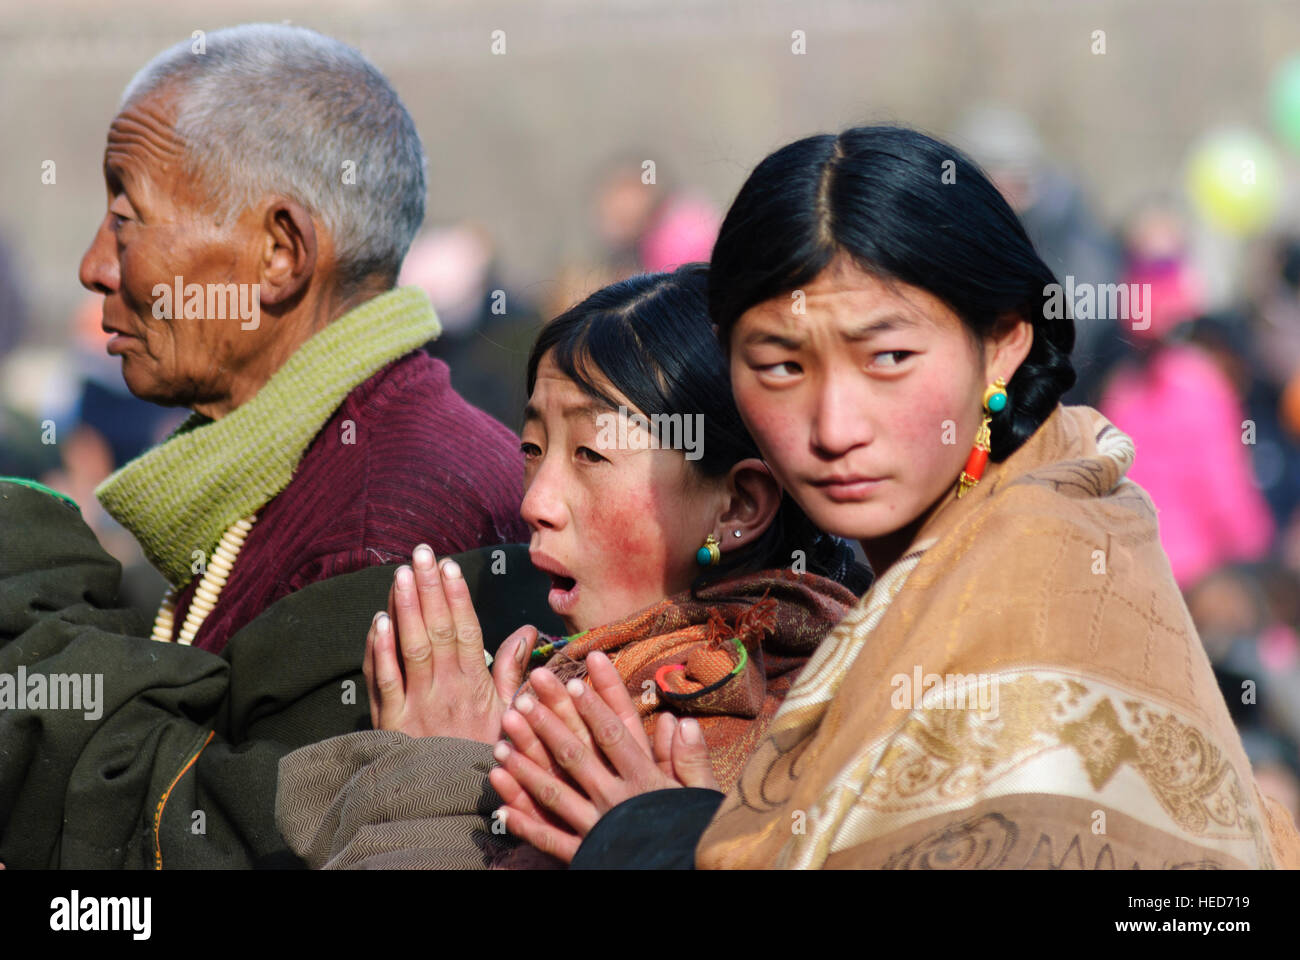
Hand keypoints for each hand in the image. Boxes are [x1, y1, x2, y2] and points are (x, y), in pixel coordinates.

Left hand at [361, 543, 536, 742]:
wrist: (451, 801)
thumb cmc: (482, 754)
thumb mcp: (509, 713)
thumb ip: (514, 670)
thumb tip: (528, 630)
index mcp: (476, 685)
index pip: (466, 631)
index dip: (457, 597)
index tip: (450, 568)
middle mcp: (447, 690)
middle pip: (438, 630)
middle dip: (430, 588)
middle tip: (423, 553)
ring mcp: (417, 705)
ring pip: (411, 648)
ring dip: (406, 608)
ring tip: (401, 574)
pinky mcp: (392, 721)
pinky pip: (385, 681)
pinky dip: (380, 650)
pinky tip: (378, 621)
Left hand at [487, 650, 717, 862]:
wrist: (683, 875)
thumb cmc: (693, 833)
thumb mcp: (701, 796)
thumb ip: (692, 760)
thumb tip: (683, 721)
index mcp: (643, 781)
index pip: (614, 736)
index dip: (594, 707)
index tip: (575, 680)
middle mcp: (614, 799)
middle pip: (576, 755)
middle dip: (547, 724)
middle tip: (524, 697)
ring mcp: (595, 827)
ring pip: (555, 793)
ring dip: (526, 767)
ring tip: (500, 743)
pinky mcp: (585, 855)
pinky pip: (550, 839)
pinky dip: (525, 824)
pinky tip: (501, 806)